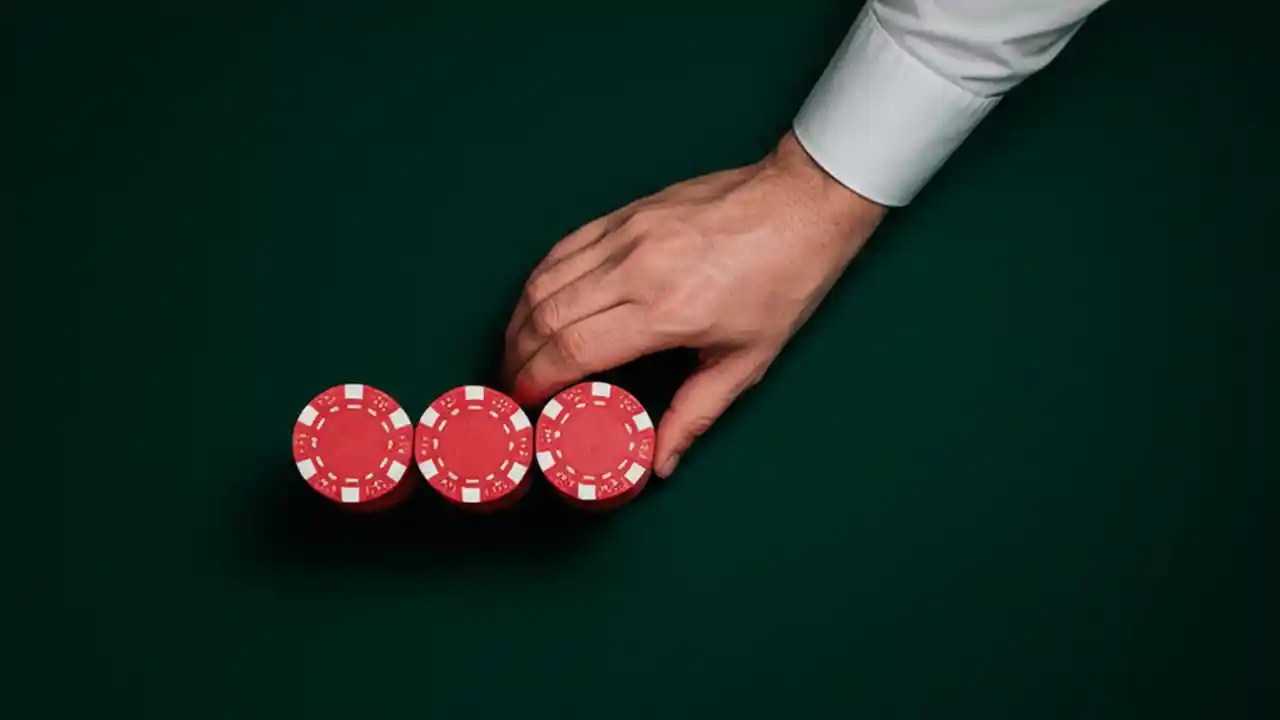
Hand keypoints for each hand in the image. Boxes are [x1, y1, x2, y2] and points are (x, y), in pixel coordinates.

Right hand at [503, 131, 885, 476]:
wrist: (802, 205)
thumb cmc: (783, 282)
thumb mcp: (746, 361)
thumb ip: (694, 415)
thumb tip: (658, 462)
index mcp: (667, 312)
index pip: (573, 351)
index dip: (536, 382)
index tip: (525, 404)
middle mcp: (636, 269)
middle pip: (545, 316)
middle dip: (517, 358)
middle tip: (514, 386)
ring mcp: (626, 235)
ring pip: (544, 280)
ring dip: (520, 320)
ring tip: (516, 351)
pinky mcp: (625, 214)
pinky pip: (563, 248)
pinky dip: (539, 281)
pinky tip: (537, 305)